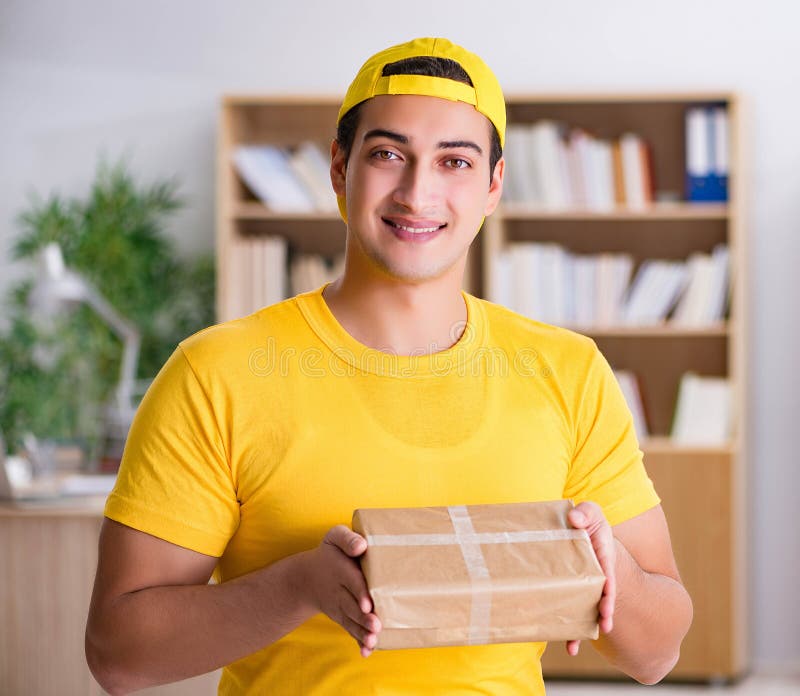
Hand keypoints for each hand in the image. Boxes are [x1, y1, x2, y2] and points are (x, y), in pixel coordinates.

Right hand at [299, 525, 381, 656]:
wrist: (308, 578)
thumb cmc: (331, 553)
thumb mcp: (335, 538)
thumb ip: (347, 539)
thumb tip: (361, 546)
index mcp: (341, 569)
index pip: (351, 581)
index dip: (359, 592)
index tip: (367, 604)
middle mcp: (339, 591)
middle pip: (352, 605)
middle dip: (363, 618)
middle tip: (376, 626)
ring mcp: (340, 607)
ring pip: (352, 620)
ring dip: (362, 632)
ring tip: (373, 640)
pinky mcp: (344, 617)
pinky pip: (350, 629)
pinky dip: (358, 640)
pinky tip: (367, 651)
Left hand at [565, 501, 615, 655]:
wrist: (579, 531)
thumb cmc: (586, 521)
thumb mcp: (590, 513)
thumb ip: (585, 512)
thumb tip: (574, 518)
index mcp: (603, 556)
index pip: (608, 570)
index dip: (610, 582)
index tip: (609, 592)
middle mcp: (600, 575)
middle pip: (606, 593)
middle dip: (607, 607)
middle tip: (606, 620)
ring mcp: (590, 588)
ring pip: (593, 609)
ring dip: (593, 623)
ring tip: (589, 637)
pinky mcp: (578, 595)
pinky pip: (577, 615)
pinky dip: (575, 633)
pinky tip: (571, 648)